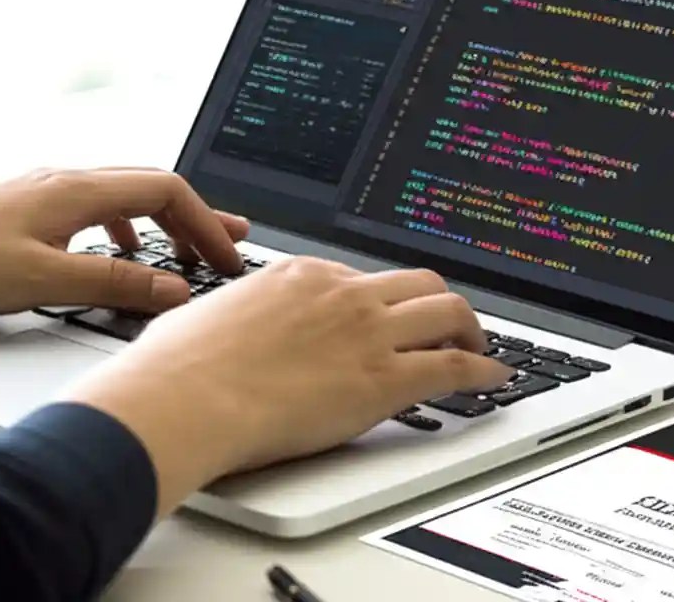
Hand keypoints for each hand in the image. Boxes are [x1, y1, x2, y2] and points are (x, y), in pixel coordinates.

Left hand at [0, 168, 249, 317]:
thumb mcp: (45, 282)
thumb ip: (116, 285)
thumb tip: (175, 291)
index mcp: (76, 190)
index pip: (166, 191)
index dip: (206, 224)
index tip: (227, 259)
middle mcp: (63, 183)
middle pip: (150, 189)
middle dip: (195, 219)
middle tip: (229, 246)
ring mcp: (42, 195)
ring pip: (121, 199)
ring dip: (160, 225)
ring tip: (182, 253)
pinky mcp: (23, 213)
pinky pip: (92, 211)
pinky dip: (122, 231)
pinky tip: (115, 254)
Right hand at [63, 258, 514, 516]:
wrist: (184, 398)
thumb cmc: (180, 365)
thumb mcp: (211, 312)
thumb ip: (242, 313)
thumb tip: (234, 324)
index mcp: (301, 274)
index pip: (365, 280)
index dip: (385, 303)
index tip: (391, 318)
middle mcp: (342, 294)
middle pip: (418, 284)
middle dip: (441, 303)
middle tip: (450, 324)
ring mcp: (368, 332)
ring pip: (448, 312)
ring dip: (471, 329)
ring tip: (478, 348)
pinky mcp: (384, 378)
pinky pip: (453, 365)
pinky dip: (482, 370)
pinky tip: (492, 377)